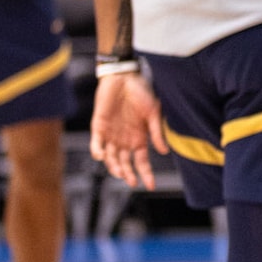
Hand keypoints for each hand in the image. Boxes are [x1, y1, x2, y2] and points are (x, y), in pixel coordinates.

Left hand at [89, 72, 168, 189]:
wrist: (123, 76)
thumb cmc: (141, 91)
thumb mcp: (153, 111)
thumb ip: (156, 132)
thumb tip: (164, 151)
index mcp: (139, 138)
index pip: (142, 161)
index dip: (146, 174)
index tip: (152, 185)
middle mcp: (125, 140)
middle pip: (125, 164)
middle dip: (128, 174)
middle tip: (132, 181)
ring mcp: (111, 135)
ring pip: (111, 158)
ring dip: (114, 167)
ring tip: (119, 172)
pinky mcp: (99, 127)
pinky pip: (96, 144)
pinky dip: (98, 151)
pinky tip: (102, 155)